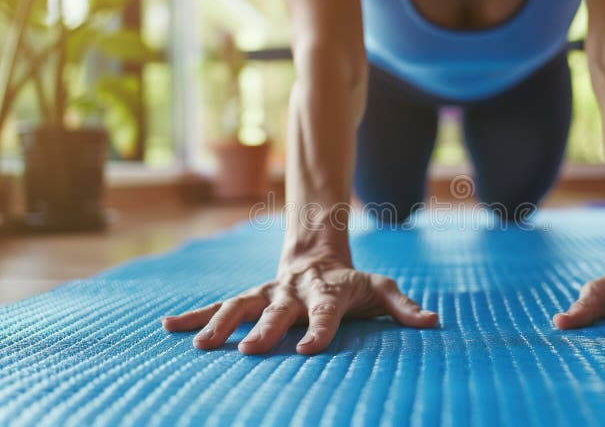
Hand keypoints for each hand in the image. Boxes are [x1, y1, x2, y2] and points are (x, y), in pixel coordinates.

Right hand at [162, 264, 438, 354]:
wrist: (318, 253)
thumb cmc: (353, 282)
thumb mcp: (382, 289)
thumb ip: (404, 306)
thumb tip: (435, 322)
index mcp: (329, 292)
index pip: (326, 313)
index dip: (319, 330)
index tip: (307, 351)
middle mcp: (294, 291)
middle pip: (278, 310)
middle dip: (264, 329)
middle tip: (247, 350)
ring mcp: (268, 293)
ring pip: (241, 305)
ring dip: (220, 323)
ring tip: (200, 345)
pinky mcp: (251, 296)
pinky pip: (220, 305)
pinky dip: (196, 315)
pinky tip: (169, 327)